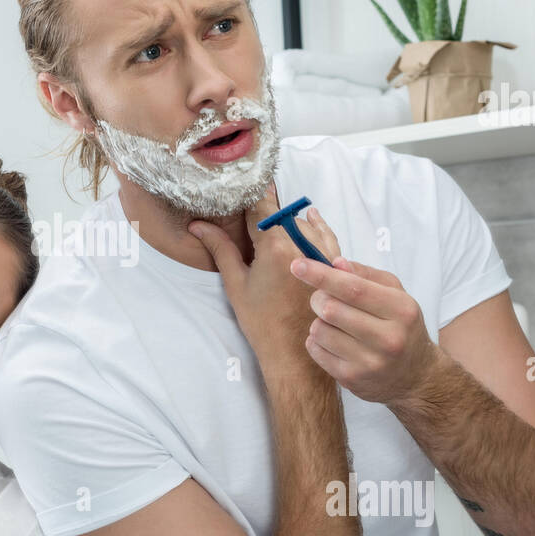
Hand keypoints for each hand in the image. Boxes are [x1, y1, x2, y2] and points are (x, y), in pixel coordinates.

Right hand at [190, 185, 342, 369]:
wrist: (296, 356)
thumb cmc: (262, 324)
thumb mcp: (236, 285)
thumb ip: (220, 249)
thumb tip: (198, 225)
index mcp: (274, 247)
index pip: (261, 205)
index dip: (252, 191)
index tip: (244, 179)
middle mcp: (302, 245)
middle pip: (282, 213)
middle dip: (267, 210)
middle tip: (250, 209)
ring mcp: (323, 255)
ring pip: (304, 222)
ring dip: (289, 219)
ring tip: (274, 218)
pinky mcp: (336, 265)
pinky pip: (327, 235)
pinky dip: (316, 225)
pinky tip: (311, 217)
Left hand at [290, 254, 440, 403]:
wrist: (416, 376)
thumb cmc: (401, 327)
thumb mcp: (396, 295)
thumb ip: (366, 275)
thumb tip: (335, 263)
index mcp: (401, 310)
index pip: (354, 289)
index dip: (322, 275)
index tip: (298, 265)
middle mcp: (389, 338)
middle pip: (331, 309)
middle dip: (318, 298)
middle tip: (322, 298)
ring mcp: (370, 362)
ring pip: (319, 330)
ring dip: (319, 321)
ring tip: (334, 323)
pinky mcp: (352, 378)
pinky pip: (315, 349)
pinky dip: (317, 340)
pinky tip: (334, 341)